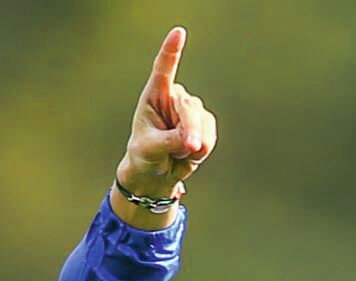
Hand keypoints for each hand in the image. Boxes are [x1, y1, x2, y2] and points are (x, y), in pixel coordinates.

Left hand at [115, 28, 216, 208]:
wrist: (156, 171)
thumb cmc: (145, 154)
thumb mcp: (149, 148)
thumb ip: (170, 141)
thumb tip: (194, 141)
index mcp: (154, 94)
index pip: (163, 69)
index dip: (171, 51)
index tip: (179, 33)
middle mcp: (174, 96)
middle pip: (189, 108)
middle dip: (190, 131)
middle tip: (186, 149)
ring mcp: (192, 109)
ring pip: (202, 124)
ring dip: (192, 145)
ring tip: (175, 151)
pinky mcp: (205, 123)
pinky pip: (210, 136)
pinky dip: (201, 150)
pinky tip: (188, 152)